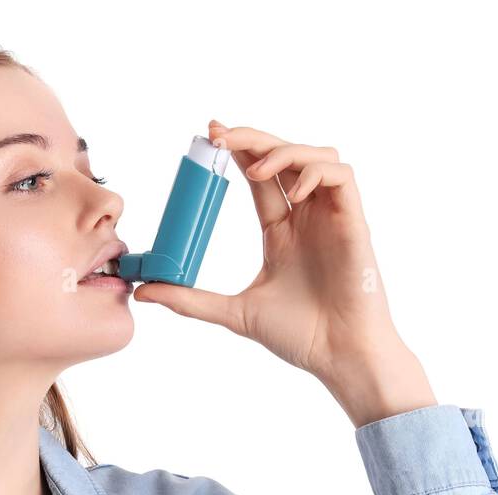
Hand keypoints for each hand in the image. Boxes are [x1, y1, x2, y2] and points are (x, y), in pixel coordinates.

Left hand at [133, 119, 437, 427]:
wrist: (337, 356)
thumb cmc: (299, 336)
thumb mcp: (234, 313)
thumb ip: (190, 300)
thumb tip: (144, 291)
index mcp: (281, 231)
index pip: (259, 177)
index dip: (238, 150)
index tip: (208, 136)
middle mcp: (306, 217)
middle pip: (283, 156)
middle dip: (252, 138)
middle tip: (218, 135)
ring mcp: (331, 217)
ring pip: (315, 155)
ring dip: (283, 151)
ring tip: (255, 169)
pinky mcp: (354, 221)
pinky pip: (341, 175)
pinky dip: (315, 172)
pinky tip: (294, 190)